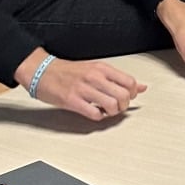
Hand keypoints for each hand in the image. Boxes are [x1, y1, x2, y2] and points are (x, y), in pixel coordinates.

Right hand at [19, 52, 145, 120]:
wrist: (43, 71)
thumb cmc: (69, 72)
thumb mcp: (96, 69)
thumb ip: (118, 79)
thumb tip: (142, 87)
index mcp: (102, 68)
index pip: (130, 82)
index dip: (132, 94)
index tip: (127, 97)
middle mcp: (94, 77)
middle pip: (124, 95)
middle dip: (124, 106)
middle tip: (117, 107)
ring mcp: (83, 89)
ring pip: (112, 105)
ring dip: (112, 112)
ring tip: (106, 110)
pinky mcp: (72, 101)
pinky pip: (94, 114)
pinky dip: (98, 117)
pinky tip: (94, 112)